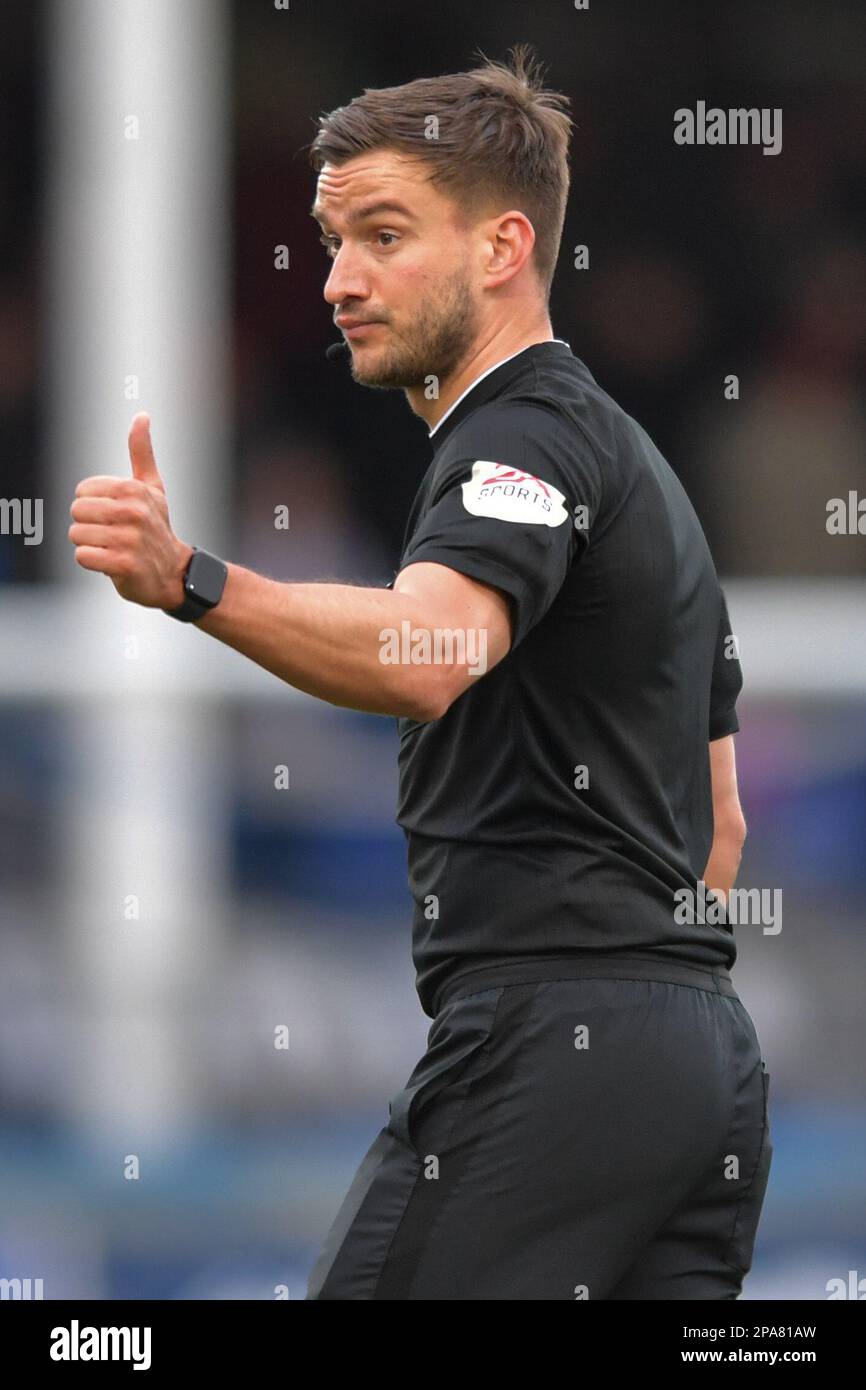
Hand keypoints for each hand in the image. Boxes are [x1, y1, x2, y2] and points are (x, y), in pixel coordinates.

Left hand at [69, 413, 193, 608]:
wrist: (174, 572)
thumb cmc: (157, 526)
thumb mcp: (152, 487)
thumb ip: (142, 452)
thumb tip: (142, 415)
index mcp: (133, 489)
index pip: (82, 492)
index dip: (93, 506)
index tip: (114, 516)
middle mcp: (133, 512)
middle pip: (77, 513)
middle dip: (89, 526)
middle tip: (112, 534)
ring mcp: (129, 539)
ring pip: (77, 535)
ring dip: (90, 545)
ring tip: (113, 548)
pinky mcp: (123, 564)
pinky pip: (83, 557)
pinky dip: (93, 562)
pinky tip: (111, 563)